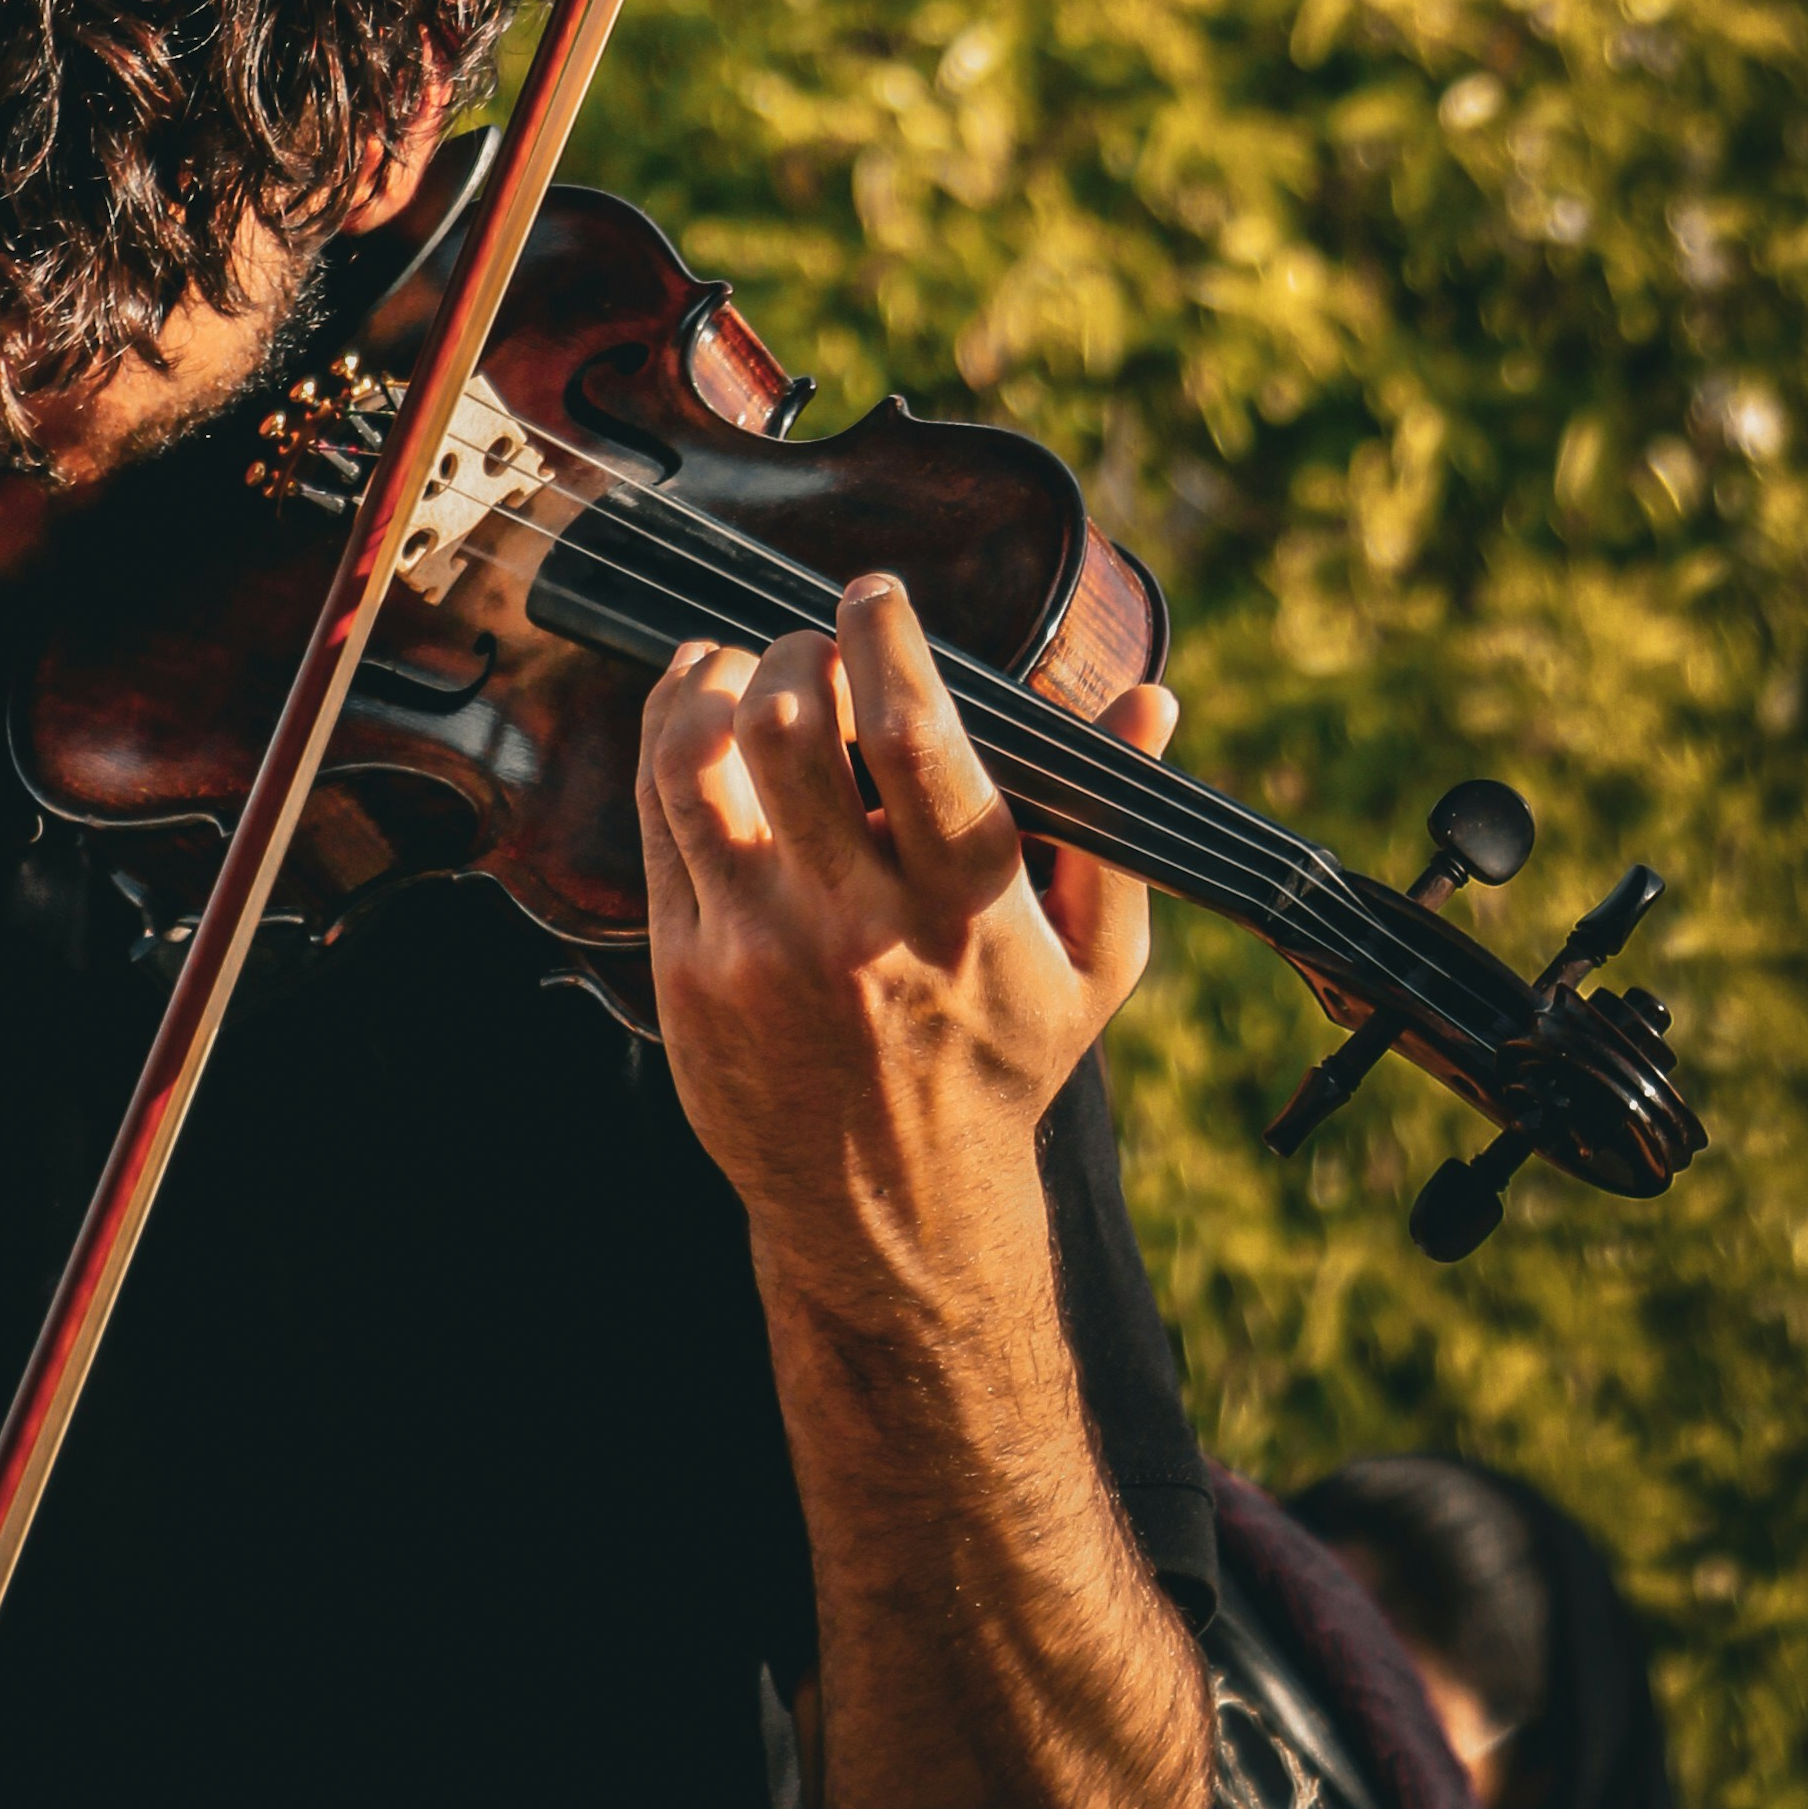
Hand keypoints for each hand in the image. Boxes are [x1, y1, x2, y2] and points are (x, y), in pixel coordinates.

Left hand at [635, 572, 1175, 1326]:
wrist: (895, 1213)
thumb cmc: (999, 1064)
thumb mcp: (1093, 964)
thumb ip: (1113, 825)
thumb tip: (1149, 700)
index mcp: (969, 913)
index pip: (913, 735)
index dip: (882, 639)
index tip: (876, 594)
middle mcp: (859, 930)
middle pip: (785, 726)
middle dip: (793, 652)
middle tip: (812, 648)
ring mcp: (762, 954)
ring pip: (696, 762)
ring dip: (710, 683)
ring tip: (738, 666)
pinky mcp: (691, 975)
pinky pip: (658, 818)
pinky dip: (669, 738)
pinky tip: (697, 714)